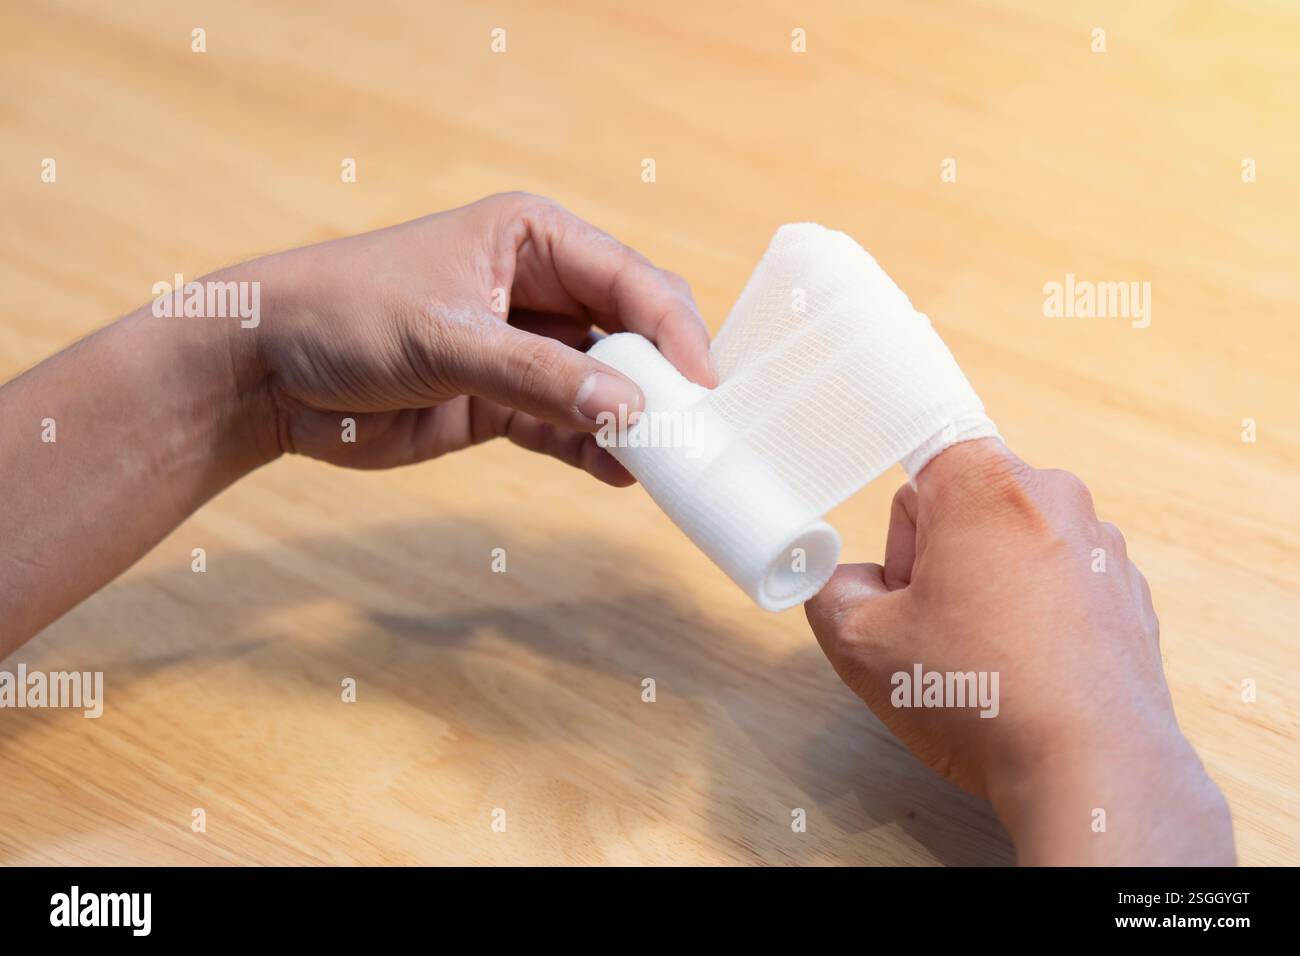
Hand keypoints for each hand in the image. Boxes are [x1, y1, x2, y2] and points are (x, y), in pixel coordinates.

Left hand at [249, 192, 713, 480]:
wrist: (263, 372)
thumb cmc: (345, 316)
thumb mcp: (448, 337)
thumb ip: (541, 376)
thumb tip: (630, 409)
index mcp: (532, 237)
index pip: (629, 278)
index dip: (674, 330)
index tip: (704, 386)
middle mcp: (538, 288)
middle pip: (630, 330)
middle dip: (663, 376)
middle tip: (692, 429)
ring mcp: (522, 350)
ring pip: (605, 384)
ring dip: (633, 421)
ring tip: (665, 463)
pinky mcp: (501, 403)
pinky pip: (566, 427)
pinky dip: (594, 451)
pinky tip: (621, 475)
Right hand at [805, 438, 1233, 863]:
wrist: (1091, 771)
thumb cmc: (978, 696)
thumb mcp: (860, 642)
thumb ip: (831, 590)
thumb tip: (854, 585)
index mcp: (989, 485)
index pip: (923, 461)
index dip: (903, 529)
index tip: (907, 581)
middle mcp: (1057, 497)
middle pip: (968, 505)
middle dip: (941, 560)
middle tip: (934, 630)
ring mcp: (1102, 546)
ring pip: (1014, 546)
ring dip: (988, 587)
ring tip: (984, 661)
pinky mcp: (1127, 594)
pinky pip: (1061, 582)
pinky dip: (1037, 614)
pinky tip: (1026, 672)